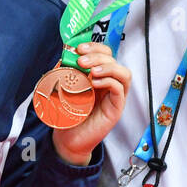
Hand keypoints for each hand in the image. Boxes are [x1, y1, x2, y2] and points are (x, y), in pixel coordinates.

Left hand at [52, 43, 131, 165]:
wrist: (68, 139)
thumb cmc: (68, 114)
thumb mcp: (63, 88)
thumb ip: (66, 72)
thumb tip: (64, 55)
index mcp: (97, 76)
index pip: (105, 54)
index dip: (94, 47)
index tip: (79, 48)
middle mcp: (108, 84)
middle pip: (114, 59)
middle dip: (98, 55)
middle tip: (81, 60)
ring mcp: (114, 96)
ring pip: (123, 73)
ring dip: (107, 67)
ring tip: (91, 71)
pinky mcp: (116, 108)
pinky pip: (120, 89)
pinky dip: (109, 82)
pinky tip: (95, 83)